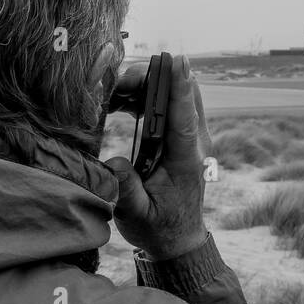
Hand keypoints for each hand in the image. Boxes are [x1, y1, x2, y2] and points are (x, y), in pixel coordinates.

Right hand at [104, 54, 212, 260]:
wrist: (178, 241)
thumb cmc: (158, 229)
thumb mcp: (136, 216)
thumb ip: (126, 190)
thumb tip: (112, 162)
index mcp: (185, 161)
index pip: (184, 119)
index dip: (179, 89)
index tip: (177, 61)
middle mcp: (192, 145)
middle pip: (184, 97)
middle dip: (154, 80)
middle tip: (119, 82)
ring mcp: (188, 140)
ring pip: (175, 98)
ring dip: (146, 87)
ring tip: (111, 92)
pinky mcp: (179, 140)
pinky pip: (168, 107)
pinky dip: (144, 98)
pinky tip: (118, 103)